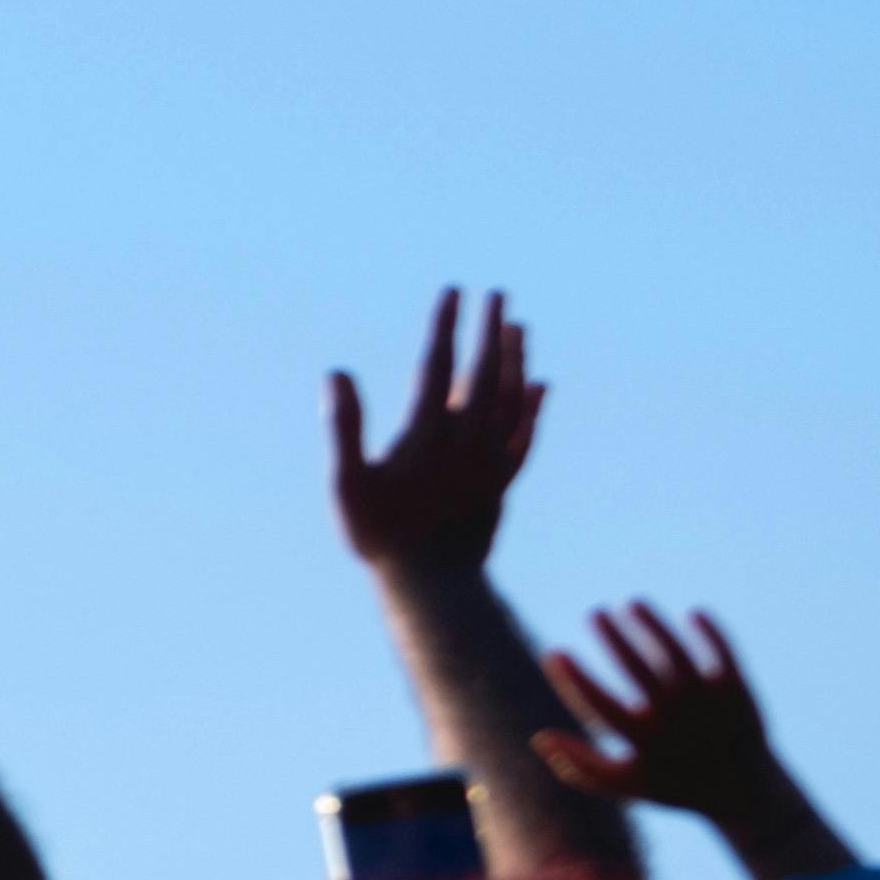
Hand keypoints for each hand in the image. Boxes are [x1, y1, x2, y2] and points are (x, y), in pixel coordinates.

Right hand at [327, 289, 545, 577]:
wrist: (432, 586)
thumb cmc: (379, 535)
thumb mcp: (347, 483)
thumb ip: (344, 426)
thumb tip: (338, 372)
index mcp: (427, 437)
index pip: (438, 368)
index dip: (446, 327)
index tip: (452, 292)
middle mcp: (465, 444)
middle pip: (484, 376)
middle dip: (490, 332)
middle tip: (497, 293)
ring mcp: (488, 464)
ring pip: (510, 402)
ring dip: (515, 361)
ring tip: (518, 326)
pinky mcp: (500, 483)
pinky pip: (524, 436)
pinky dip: (534, 408)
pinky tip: (540, 386)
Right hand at [537, 601, 848, 879]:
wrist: (748, 796)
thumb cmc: (675, 785)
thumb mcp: (627, 785)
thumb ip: (580, 766)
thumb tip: (539, 737)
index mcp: (644, 742)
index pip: (599, 705)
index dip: (572, 678)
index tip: (555, 653)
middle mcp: (675, 721)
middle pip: (636, 669)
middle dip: (612, 637)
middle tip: (595, 612)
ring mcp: (707, 705)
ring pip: (675, 654)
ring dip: (653, 624)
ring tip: (633, 604)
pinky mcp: (737, 694)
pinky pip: (723, 654)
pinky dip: (710, 632)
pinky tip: (693, 614)